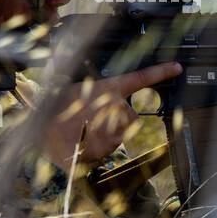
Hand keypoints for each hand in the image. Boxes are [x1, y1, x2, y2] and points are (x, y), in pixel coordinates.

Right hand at [41, 61, 181, 164]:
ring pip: (120, 135)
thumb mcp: (76, 90)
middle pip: (130, 116)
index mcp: (107, 89)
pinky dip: (97, 149)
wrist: (39, 128)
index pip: (140, 78)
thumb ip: (98, 94)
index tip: (177, 68)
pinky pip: (108, 149)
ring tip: (83, 132)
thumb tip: (109, 100)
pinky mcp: (107, 147)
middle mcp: (114, 106)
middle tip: (93, 121)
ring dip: (106, 135)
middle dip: (116, 121)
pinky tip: (82, 143)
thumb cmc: (54, 108)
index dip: (160, 72)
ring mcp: (113, 127)